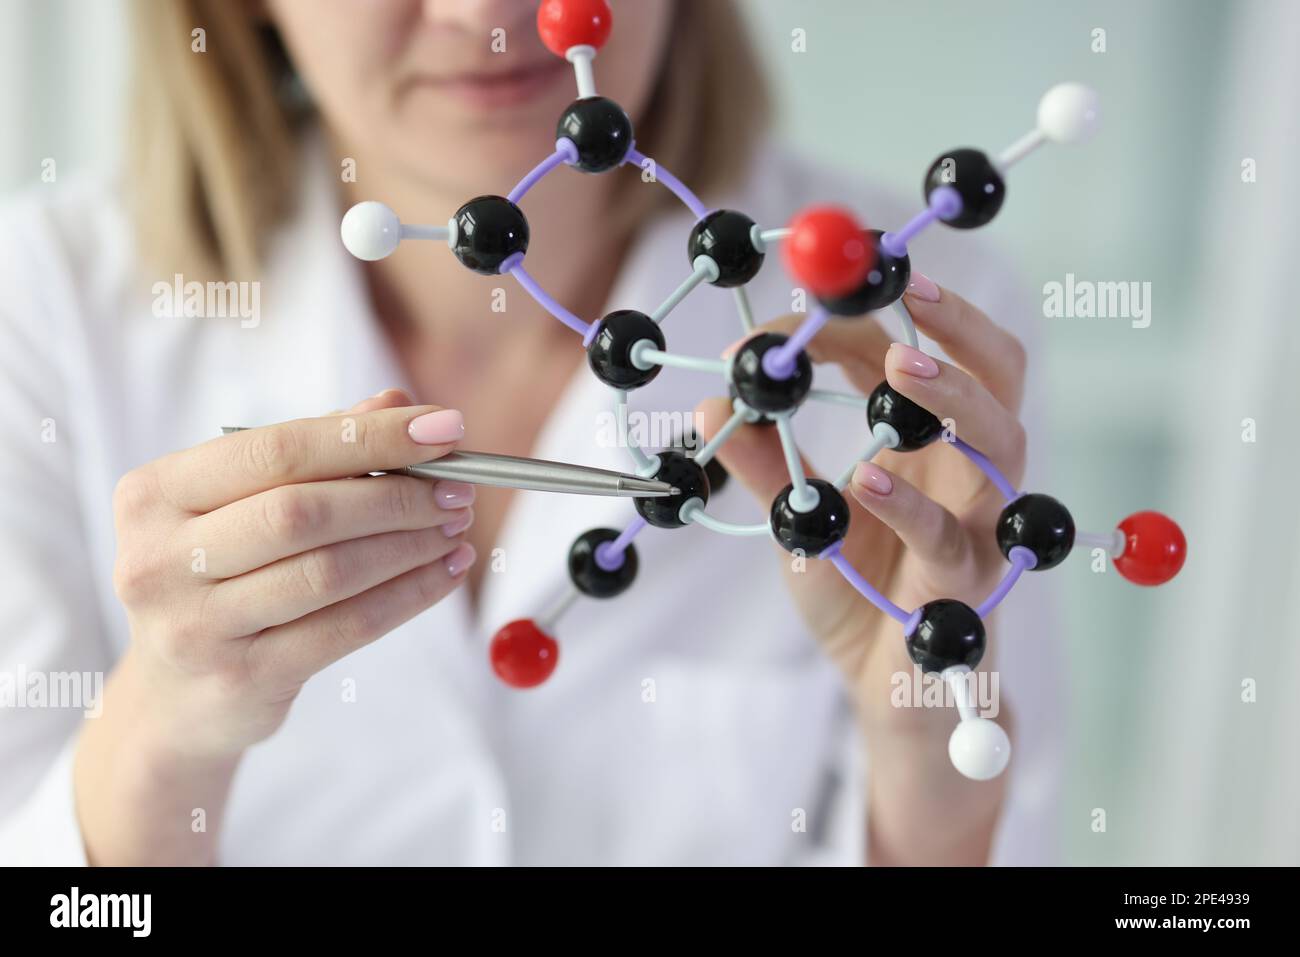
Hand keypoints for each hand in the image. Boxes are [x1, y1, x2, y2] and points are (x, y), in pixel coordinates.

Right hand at [108, 389, 475, 756]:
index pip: (278, 450)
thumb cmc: (218, 577)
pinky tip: (446, 574)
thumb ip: (316, 450)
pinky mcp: (240, 679)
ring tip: (456, 529)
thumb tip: (399, 402)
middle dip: (397, 494)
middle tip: (459, 489)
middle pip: (303, 511)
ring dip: (411, 545)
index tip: (444, 426)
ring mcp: (194, 626)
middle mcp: (160, 558)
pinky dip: (409, 595)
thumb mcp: (244, 505)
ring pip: (329, 571)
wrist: (173, 697)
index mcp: (154, 494)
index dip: (369, 436)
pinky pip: (347, 628)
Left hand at [697, 283, 1026, 724]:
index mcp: (931, 440)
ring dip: (954, 396)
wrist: (891, 688)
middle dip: (959, 325)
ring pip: (1003, 441)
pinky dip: (909, 502)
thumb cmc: (859, 592)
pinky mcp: (969, 583)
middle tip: (909, 289)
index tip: (797, 313)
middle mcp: (969, 468)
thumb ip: (766, 465)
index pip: (916, 354)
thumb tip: (712, 401)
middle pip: (999, 374)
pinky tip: (865, 478)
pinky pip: (950, 535)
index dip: (864, 324)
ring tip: (899, 364)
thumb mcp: (803, 519)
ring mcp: (981, 522)